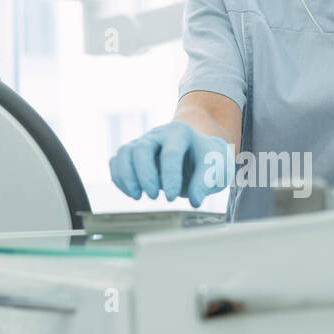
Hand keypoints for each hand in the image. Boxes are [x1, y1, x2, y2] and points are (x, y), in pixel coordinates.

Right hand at [109, 121, 233, 207]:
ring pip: (124, 153)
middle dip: (144, 175)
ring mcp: (143, 142)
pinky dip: (119, 178)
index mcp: (180, 132)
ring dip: (127, 177)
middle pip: (141, 149)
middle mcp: (158, 134)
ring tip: (138, 196)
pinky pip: (116, 162)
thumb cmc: (208, 160)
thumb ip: (205, 182)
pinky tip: (133, 193)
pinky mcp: (133, 154)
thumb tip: (194, 201)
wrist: (198, 153)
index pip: (171, 153)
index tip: (171, 198)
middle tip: (153, 196)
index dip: (169, 176)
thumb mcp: (216, 168)